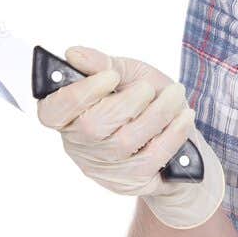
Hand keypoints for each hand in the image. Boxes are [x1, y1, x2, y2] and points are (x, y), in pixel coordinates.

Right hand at [35, 45, 225, 228]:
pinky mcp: (131, 181)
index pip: (53, 111)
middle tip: (148, 88)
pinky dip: (172, 133)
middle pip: (92, 127)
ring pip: (125, 142)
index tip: (110, 75)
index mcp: (68, 114)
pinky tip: (184, 116)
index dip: (79, 93)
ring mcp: (104, 167)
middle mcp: (79, 145)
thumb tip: (74, 55)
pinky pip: (151, 157)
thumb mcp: (127, 73)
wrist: (177, 129)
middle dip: (127, 102)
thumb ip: (103, 64)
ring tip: (175, 93)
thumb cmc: (146, 98)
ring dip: (157, 113)